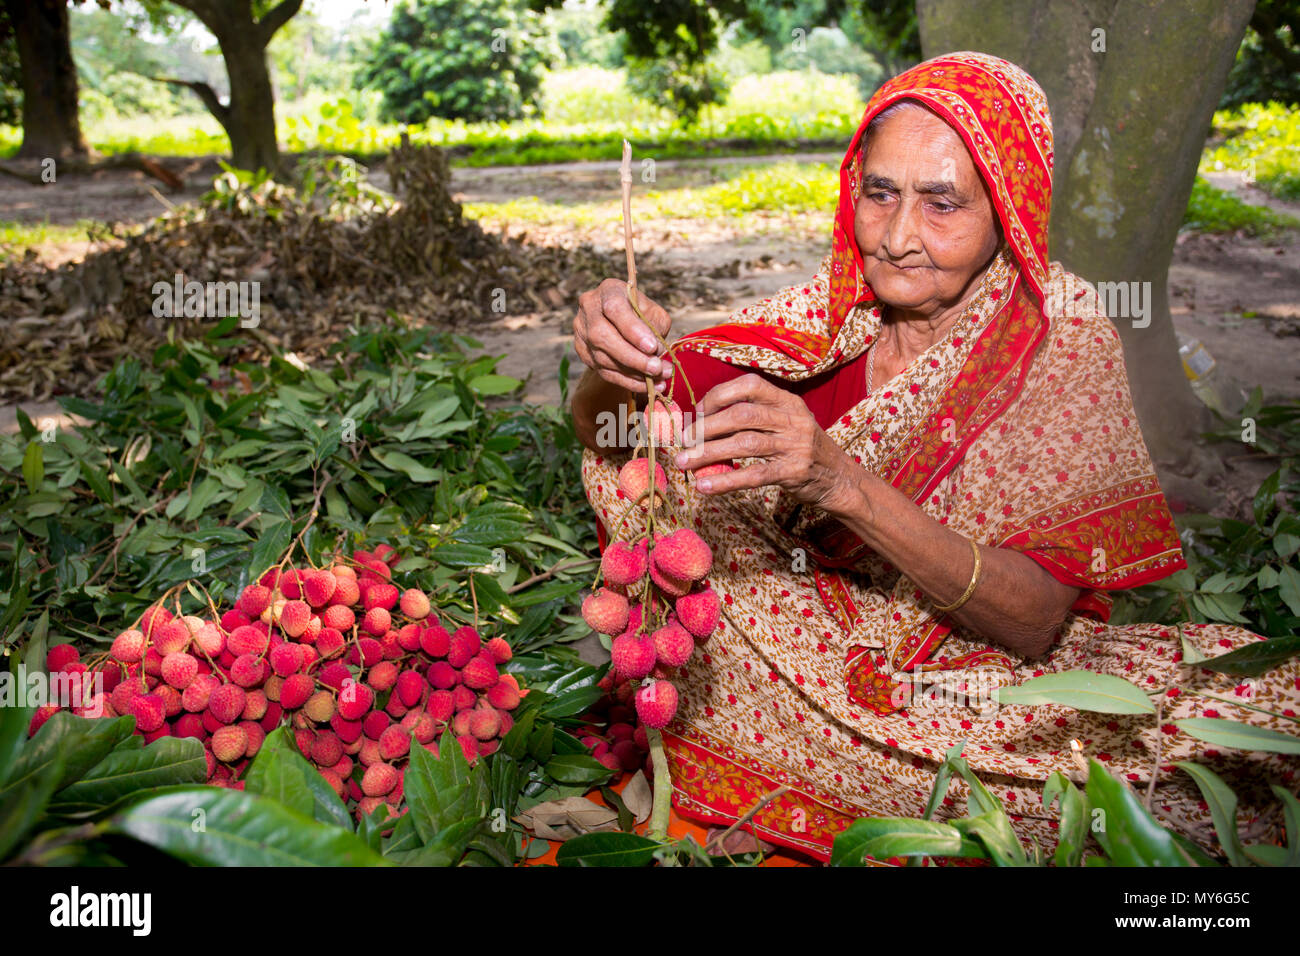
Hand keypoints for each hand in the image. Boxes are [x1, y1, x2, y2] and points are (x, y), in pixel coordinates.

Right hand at [572, 279, 672, 393]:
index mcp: (608, 290)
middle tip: (657, 369)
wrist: (622, 320)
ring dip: (633, 373)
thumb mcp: (653, 311)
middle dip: (633, 357)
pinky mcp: (583, 352)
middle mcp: (588, 309)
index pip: (614, 309)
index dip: (632, 330)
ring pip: (602, 358)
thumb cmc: (640, 312)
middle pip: (602, 336)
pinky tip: (647, 386)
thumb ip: (655, 327)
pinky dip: (627, 382)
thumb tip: (656, 354)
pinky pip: (603, 372)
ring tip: (659, 380)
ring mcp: (581, 332)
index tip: (652, 347)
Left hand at [675, 374, 862, 513]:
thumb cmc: (802, 448)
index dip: (719, 396)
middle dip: (707, 427)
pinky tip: (705, 487)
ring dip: (709, 453)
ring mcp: (795, 445)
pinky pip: (754, 475)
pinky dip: (726, 481)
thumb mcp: (786, 422)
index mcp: (787, 401)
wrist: (840, 478)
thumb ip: (755, 417)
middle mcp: (792, 419)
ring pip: (744, 443)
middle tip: (684, 440)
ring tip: (684, 462)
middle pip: (742, 415)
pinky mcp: (793, 472)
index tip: (698, 412)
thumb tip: (703, 421)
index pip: (749, 385)